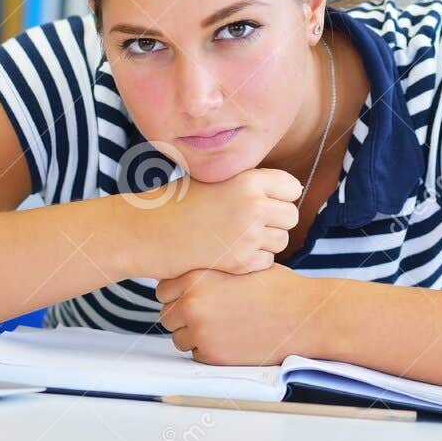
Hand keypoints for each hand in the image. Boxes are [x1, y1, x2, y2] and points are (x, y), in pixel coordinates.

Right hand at [124, 167, 301, 281]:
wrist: (149, 232)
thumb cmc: (179, 202)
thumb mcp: (215, 178)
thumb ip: (248, 182)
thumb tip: (286, 189)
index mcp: (248, 180)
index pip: (292, 187)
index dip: (280, 195)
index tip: (265, 200)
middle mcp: (253, 206)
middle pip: (291, 216)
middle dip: (276, 220)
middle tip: (253, 222)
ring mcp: (248, 236)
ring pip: (281, 240)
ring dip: (266, 241)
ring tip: (239, 236)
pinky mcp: (241, 262)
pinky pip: (267, 261)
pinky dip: (254, 260)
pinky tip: (232, 252)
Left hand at [156, 265, 324, 365]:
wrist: (302, 315)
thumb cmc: (276, 288)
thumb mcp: (238, 265)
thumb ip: (209, 272)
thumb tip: (186, 279)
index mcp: (197, 276)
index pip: (163, 289)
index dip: (177, 293)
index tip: (191, 296)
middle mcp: (192, 303)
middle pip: (167, 315)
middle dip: (183, 316)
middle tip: (209, 315)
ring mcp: (200, 331)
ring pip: (179, 338)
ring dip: (194, 335)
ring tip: (222, 327)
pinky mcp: (212, 355)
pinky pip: (196, 355)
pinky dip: (209, 350)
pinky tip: (231, 339)